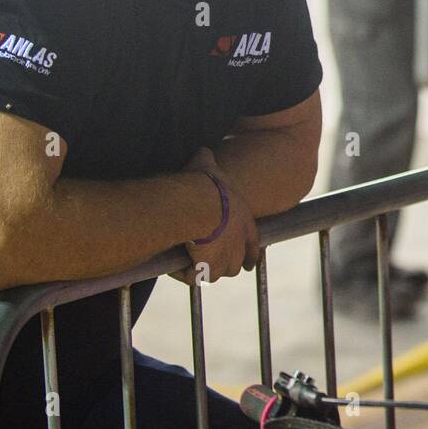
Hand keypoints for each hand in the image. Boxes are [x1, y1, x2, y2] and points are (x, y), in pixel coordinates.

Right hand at [171, 147, 258, 286]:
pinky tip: (175, 262)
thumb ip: (207, 161)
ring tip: (187, 258)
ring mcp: (226, 259)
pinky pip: (194, 277)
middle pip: (234, 264)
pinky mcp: (210, 270)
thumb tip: (203, 151)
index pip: (253, 243)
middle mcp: (240, 243)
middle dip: (221, 264)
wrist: (199, 203)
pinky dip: (184, 273)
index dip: (250, 253)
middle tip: (205, 261)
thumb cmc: (204, 183)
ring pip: (217, 272)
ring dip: (203, 269)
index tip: (249, 264)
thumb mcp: (208, 167)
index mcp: (245, 220)